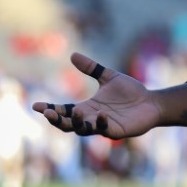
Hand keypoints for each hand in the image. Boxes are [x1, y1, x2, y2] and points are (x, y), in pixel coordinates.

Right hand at [32, 52, 160, 138]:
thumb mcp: (109, 77)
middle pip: (67, 124)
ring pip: (82, 130)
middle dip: (57, 120)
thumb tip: (72, 55)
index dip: (50, 108)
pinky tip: (101, 114)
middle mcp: (91, 118)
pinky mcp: (116, 131)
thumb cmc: (130, 92)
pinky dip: (100, 123)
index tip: (35, 105)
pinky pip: (104, 130)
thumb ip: (91, 68)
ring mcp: (102, 126)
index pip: (63, 110)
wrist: (151, 102)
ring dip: (77, 122)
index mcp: (87, 107)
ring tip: (75, 111)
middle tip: (48, 113)